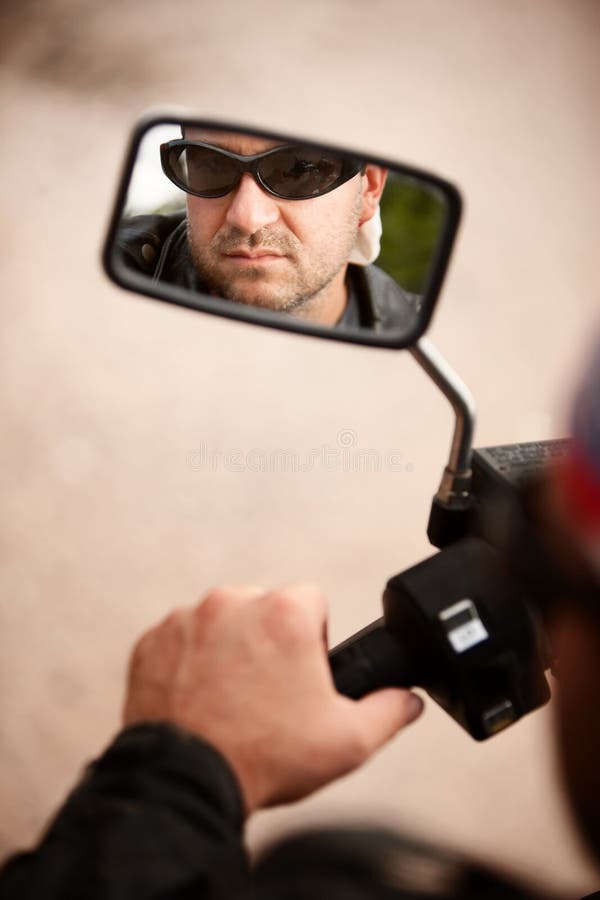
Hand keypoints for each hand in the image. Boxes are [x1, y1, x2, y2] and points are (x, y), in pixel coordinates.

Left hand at [123, 584, 423, 814]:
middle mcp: (231, 602)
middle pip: (264, 608)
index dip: (314, 638)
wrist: (185, 784)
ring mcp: (186, 619)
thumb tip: (408, 699)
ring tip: (231, 700)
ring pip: (221, 622)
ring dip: (229, 649)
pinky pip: (181, 639)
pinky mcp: (152, 640)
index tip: (303, 671)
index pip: (311, 600)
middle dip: (270, 641)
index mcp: (283, 612)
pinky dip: (189, 662)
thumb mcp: (348, 741)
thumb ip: (390, 710)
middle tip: (268, 692)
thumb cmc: (263, 759)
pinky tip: (199, 700)